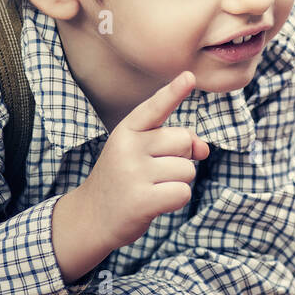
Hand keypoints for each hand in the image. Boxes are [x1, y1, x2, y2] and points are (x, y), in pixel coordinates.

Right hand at [74, 70, 210, 251]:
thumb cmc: (122, 181)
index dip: (174, 92)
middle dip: (180, 157)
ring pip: (187, 169)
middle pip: (183, 139)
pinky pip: (183, 193)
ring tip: (150, 188)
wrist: (89, 218)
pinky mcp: (141, 200)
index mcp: (126, 131)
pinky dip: (176, 200)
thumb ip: (173, 144)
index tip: (189, 76)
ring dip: (177, 182)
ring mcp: (133, 173)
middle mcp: (128, 147)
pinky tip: (154, 203)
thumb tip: (204, 149)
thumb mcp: (140, 154)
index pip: (154, 108)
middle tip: (153, 172)